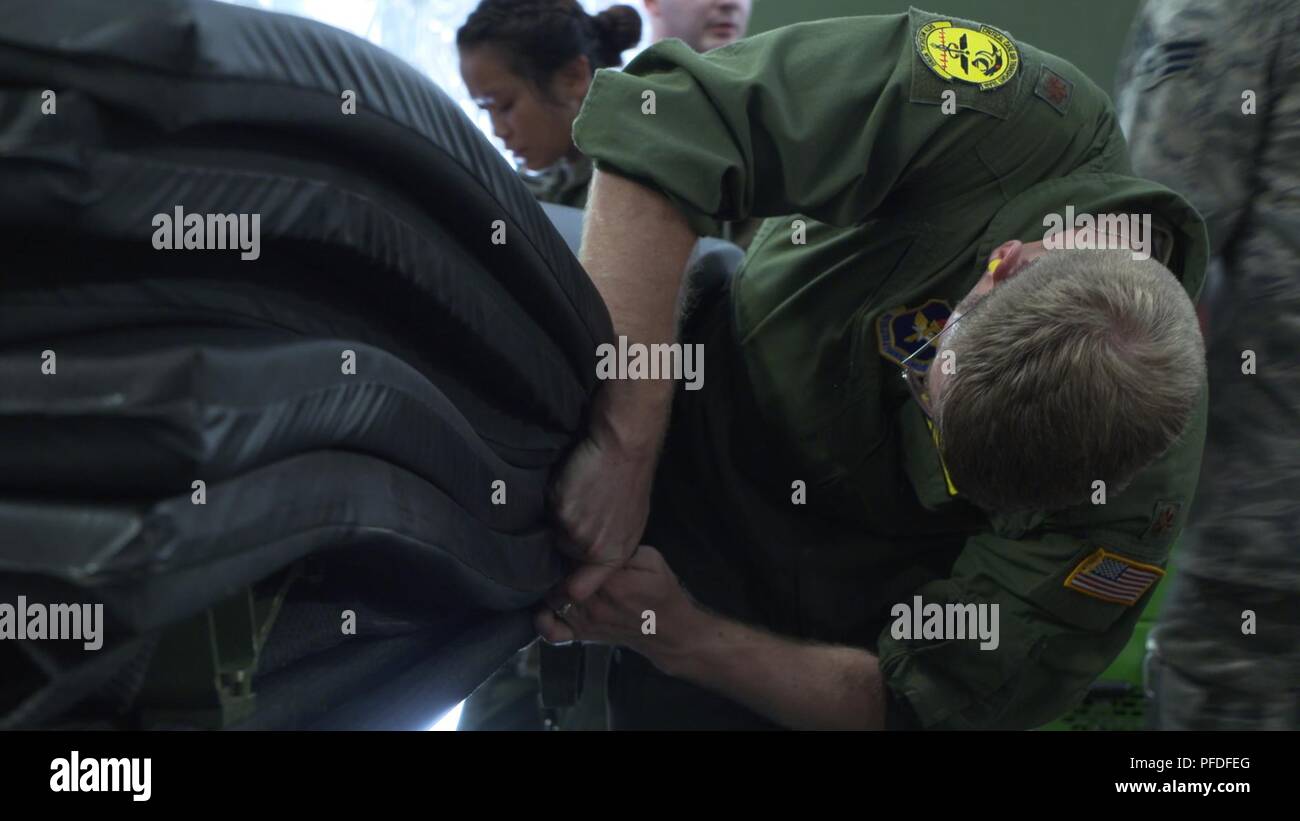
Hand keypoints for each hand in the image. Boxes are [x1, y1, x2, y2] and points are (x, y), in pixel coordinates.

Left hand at [536, 546, 699, 671]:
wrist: (669, 630)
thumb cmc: (662, 592)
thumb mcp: (652, 559)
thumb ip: (623, 548)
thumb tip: (596, 538)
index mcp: (611, 582)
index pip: (575, 557)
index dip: (571, 543)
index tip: (574, 537)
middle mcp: (593, 603)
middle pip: (558, 577)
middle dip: (557, 562)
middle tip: (561, 551)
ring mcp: (584, 622)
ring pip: (550, 598)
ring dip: (549, 584)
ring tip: (555, 572)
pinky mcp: (580, 635)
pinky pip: (550, 631)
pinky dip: (542, 619)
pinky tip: (546, 604)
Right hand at [550, 400, 658, 600]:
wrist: (624, 446)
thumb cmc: (629, 481)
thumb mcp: (628, 522)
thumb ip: (606, 547)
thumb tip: (585, 561)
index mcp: (614, 556)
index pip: (579, 590)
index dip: (562, 591)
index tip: (553, 587)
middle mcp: (594, 549)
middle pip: (560, 558)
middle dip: (560, 543)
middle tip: (570, 520)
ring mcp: (576, 531)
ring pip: (550, 534)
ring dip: (556, 519)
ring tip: (574, 497)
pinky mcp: (561, 510)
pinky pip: (545, 512)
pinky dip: (551, 500)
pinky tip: (568, 484)